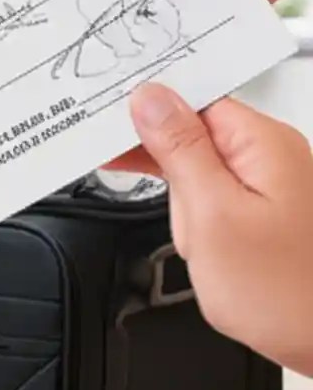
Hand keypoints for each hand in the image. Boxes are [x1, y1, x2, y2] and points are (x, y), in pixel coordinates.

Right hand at [110, 83, 312, 375]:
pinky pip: (214, 188)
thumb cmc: (286, 293)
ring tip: (192, 237)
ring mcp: (270, 182)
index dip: (143, 106)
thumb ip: (178, 151)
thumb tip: (150, 99)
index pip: (189, 96)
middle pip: (190, 127)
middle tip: (145, 190)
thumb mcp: (212, 216)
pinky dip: (193, 205)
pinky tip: (189, 228)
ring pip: (198, 162)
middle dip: (159, 159)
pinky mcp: (264, 208)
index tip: (103, 121)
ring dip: (178, 193)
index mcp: (262, 143)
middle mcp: (272, 154)